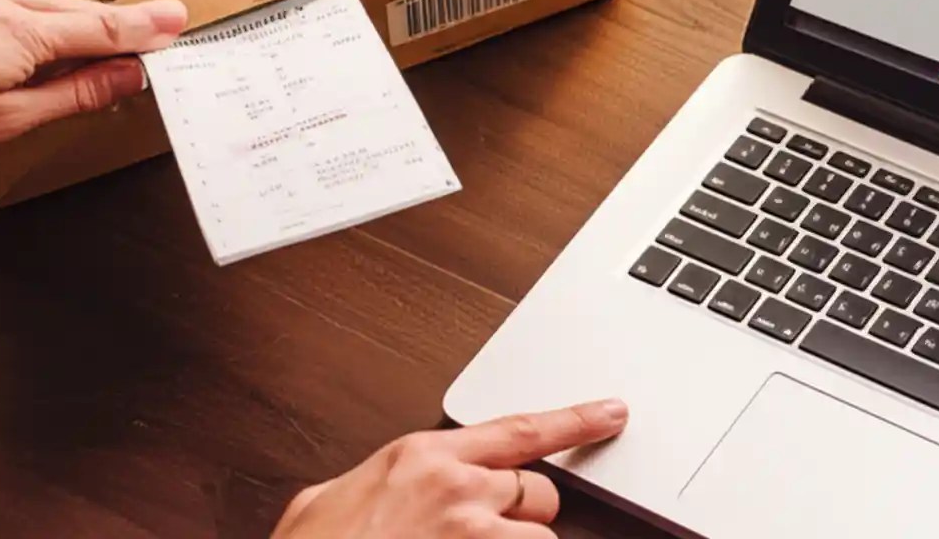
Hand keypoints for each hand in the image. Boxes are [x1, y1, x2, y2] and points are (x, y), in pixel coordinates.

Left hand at [0, 0, 186, 150]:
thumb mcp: (1, 118)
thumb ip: (72, 93)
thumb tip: (127, 77)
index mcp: (13, 31)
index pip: (104, 30)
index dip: (145, 29)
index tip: (174, 22)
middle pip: (78, 9)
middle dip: (98, 36)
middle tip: (117, 64)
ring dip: (51, 23)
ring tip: (19, 61)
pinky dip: (14, 3)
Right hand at [271, 399, 629, 538]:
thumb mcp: (326, 504)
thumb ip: (372, 486)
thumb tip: (372, 494)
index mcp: (421, 458)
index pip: (522, 429)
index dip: (576, 419)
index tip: (612, 411)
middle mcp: (459, 492)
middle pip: (539, 492)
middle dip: (524, 514)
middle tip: (485, 533)